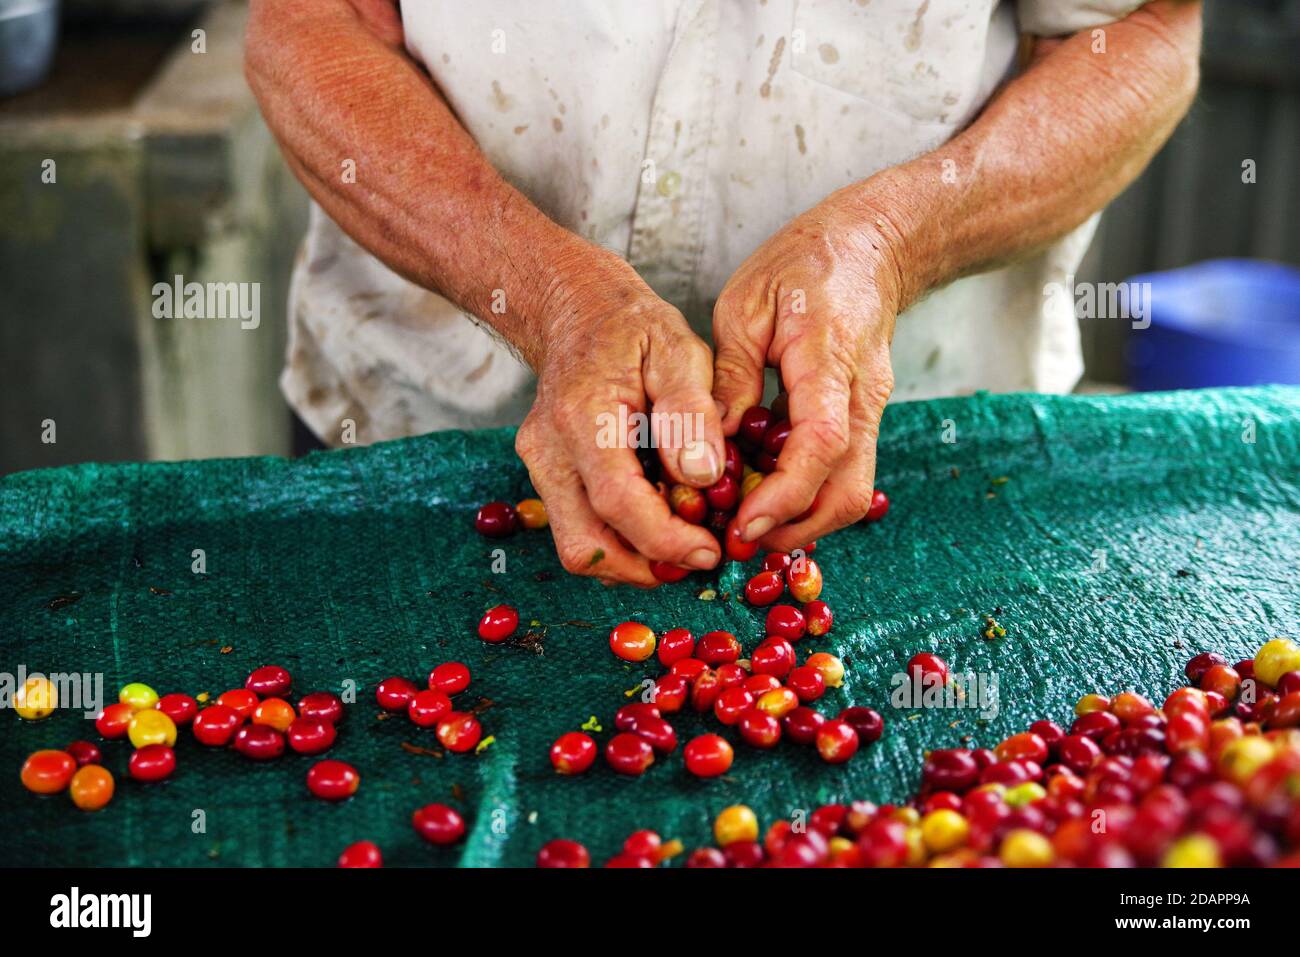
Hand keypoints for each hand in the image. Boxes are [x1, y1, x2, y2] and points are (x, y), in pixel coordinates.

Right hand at [515, 254, 725, 585]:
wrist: (576, 310)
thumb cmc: (632, 327)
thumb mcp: (678, 351)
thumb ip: (690, 414)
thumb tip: (703, 477)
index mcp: (582, 416)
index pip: (616, 501)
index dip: (664, 539)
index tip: (709, 552)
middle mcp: (549, 450)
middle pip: (585, 543)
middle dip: (646, 566)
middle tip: (700, 558)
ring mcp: (541, 467)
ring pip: (579, 546)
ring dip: (634, 560)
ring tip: (686, 543)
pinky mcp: (548, 478)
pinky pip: (581, 528)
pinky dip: (622, 541)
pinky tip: (660, 521)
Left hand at [712, 192, 903, 551]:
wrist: (869, 247)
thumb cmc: (801, 266)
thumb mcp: (744, 306)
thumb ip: (730, 377)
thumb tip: (709, 445)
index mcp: (830, 359)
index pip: (822, 444)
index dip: (783, 494)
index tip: (744, 522)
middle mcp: (863, 395)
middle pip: (850, 491)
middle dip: (796, 527)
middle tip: (740, 538)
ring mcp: (871, 410)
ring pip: (852, 491)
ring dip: (802, 518)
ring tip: (746, 520)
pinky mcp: (864, 418)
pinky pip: (844, 473)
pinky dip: (807, 494)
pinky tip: (764, 489)